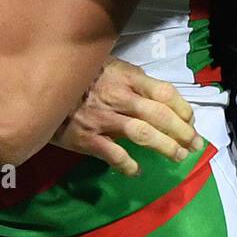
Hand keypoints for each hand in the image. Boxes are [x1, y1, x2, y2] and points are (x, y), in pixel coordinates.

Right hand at [52, 58, 203, 175]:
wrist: (41, 89)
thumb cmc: (78, 77)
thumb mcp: (105, 65)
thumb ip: (130, 77)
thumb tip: (156, 92)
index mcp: (125, 77)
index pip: (163, 91)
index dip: (182, 107)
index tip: (191, 120)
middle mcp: (118, 97)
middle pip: (159, 115)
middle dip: (182, 132)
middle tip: (195, 144)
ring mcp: (103, 119)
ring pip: (143, 134)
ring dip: (165, 147)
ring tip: (178, 157)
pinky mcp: (87, 138)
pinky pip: (113, 155)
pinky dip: (129, 165)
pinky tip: (137, 171)